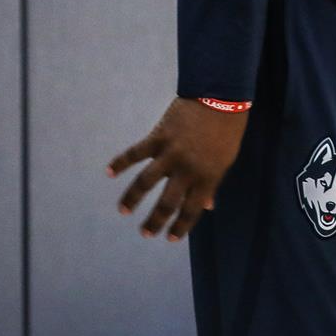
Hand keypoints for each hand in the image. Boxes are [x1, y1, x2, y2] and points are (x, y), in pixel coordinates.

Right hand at [106, 97, 249, 240]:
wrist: (221, 97)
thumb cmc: (226, 130)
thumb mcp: (226, 159)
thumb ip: (212, 183)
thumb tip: (208, 206)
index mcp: (208, 177)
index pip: (192, 209)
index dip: (181, 226)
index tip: (170, 239)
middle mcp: (188, 169)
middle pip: (167, 202)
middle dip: (155, 221)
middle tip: (145, 233)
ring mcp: (172, 153)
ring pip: (146, 182)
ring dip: (132, 198)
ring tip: (123, 211)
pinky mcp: (159, 137)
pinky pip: (135, 153)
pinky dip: (120, 162)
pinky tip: (108, 172)